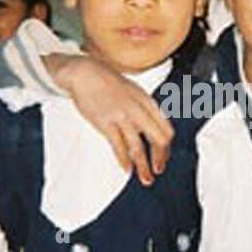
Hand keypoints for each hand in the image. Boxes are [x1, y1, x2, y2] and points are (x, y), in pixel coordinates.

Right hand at [51, 55, 173, 185]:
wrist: (85, 72)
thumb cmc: (107, 81)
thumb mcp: (133, 92)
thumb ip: (143, 110)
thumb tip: (150, 128)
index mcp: (147, 102)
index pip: (166, 129)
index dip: (167, 148)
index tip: (163, 158)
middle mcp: (138, 110)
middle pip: (159, 140)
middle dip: (160, 159)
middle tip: (157, 170)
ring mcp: (122, 117)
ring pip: (139, 147)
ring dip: (143, 167)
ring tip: (145, 178)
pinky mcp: (106, 122)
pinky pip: (119, 146)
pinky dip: (124, 160)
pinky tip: (126, 168)